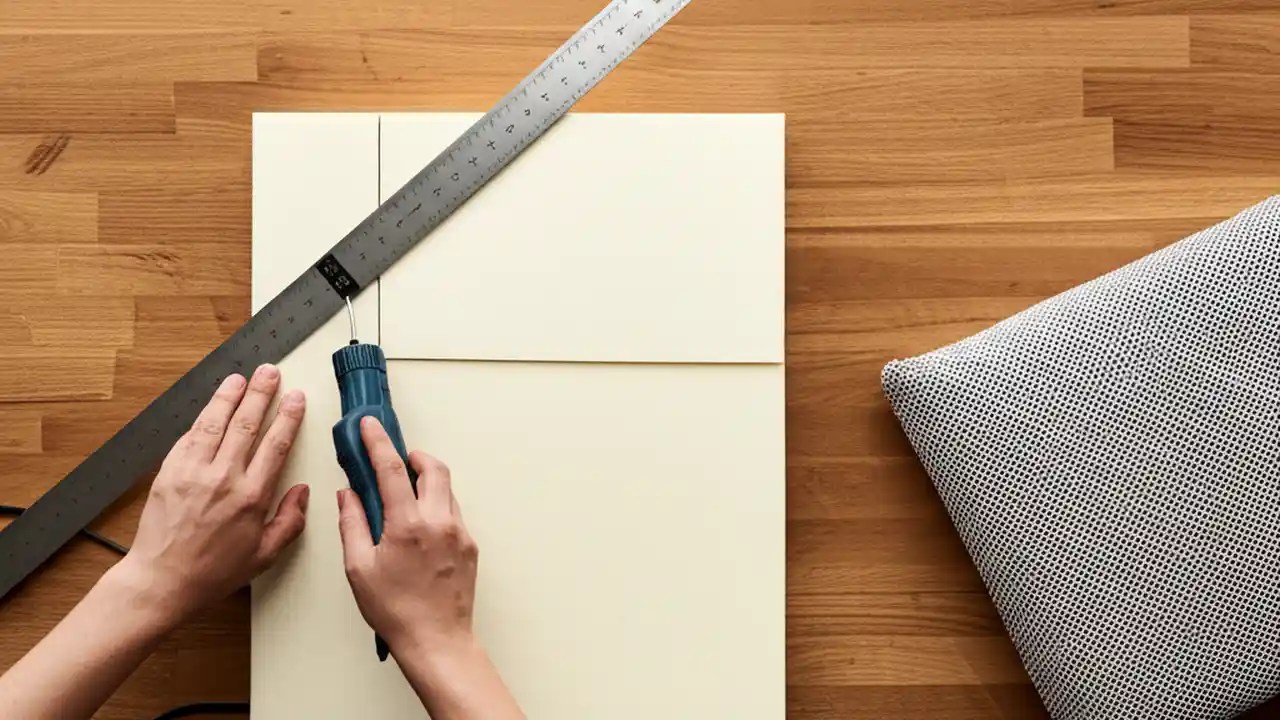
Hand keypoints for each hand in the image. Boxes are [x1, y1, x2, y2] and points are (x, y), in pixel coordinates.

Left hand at [121, 364, 309, 624]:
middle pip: (246, 423)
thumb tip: (302, 492)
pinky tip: (210, 409)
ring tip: (239, 378)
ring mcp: (192, 472)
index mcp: (251, 496)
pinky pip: (188, 437)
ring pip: (214, 422)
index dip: (288, 417)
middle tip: (269, 372)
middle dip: (260, 393)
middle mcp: (222, 478)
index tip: (296, 398)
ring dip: (228, 396)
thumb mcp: (265, 555)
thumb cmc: (213, 572)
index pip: (275, 444)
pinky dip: (201, 419)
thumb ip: (290, 521)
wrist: (161, 581)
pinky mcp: (168, 473)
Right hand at [336, 417, 478, 654]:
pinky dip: (437, 506)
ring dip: (428, 482)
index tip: (370, 425)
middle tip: (397, 458)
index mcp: (408, 525)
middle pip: (434, 468)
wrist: (437, 641)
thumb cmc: (395, 611)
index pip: (392, 468)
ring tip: (405, 496)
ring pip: (447, 490)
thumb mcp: (359, 568)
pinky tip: (420, 525)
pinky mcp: (471, 546)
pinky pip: (454, 513)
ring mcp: (460, 533)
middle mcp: (440, 522)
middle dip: (415, 456)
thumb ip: (352, 524)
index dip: (378, 442)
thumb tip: (347, 495)